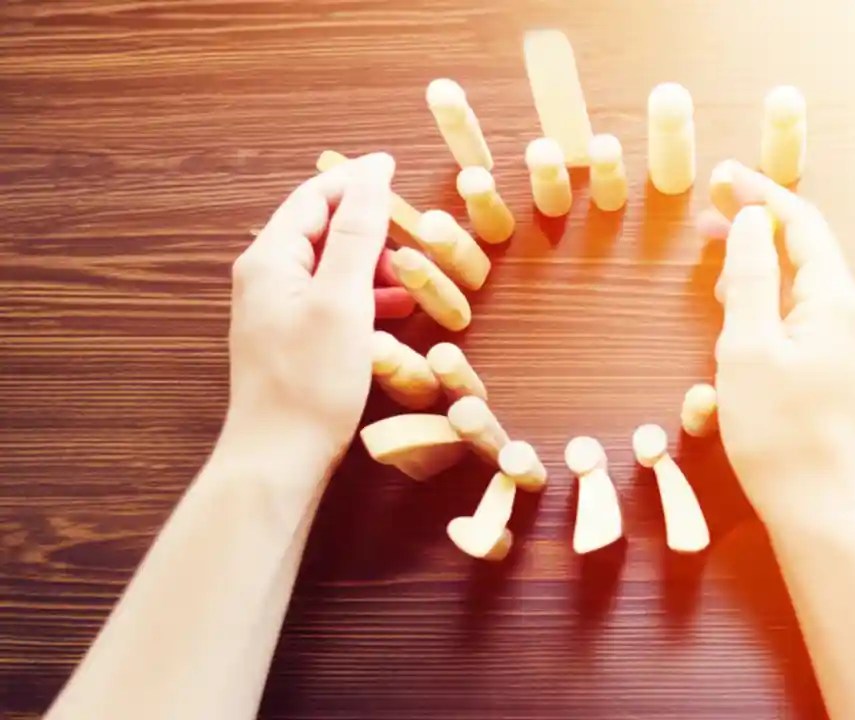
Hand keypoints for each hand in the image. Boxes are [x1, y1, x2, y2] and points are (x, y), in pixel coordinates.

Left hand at [222, 152, 394, 472]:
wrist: (279, 457)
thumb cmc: (310, 382)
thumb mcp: (342, 300)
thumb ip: (358, 234)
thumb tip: (372, 174)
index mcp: (269, 258)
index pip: (314, 196)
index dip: (356, 179)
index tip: (396, 168)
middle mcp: (265, 277)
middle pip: (320, 228)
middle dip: (368, 224)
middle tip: (413, 233)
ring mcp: (275, 309)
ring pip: (328, 265)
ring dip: (370, 262)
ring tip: (411, 274)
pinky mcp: (291, 338)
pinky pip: (330, 298)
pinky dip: (363, 295)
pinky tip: (393, 309)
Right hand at [708, 161, 854, 526]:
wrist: (816, 505)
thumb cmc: (778, 429)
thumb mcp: (747, 346)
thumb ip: (750, 275)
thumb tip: (750, 221)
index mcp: (836, 299)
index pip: (802, 223)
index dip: (759, 195)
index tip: (720, 177)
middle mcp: (849, 315)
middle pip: (800, 252)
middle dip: (751, 235)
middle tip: (702, 221)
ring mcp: (845, 345)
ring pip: (793, 292)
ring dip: (752, 283)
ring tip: (715, 290)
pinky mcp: (833, 372)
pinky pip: (794, 328)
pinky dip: (761, 322)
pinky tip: (731, 345)